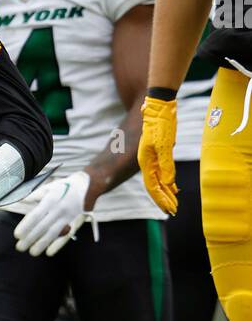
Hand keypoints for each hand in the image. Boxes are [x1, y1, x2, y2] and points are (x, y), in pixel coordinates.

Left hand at [13, 170, 95, 256]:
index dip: (26, 226)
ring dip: (42, 244)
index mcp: (51, 199)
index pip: (36, 215)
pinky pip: (66, 236)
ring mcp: (68, 217)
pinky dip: (58, 245)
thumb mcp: (49, 187)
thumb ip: (35, 195)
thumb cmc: (64, 187)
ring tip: (32, 252)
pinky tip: (49, 252)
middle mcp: (59, 209)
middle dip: (30, 238)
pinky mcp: (75, 223)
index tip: (17, 235)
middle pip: (43, 226)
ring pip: (53, 233)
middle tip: (20, 247)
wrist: (88, 186)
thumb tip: (22, 200)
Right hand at [138, 95, 177, 214]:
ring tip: (174, 203)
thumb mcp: (164, 145)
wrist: (158, 108)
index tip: (169, 209)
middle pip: (155, 186)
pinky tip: (174, 188)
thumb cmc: (160, 125)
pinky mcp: (159, 154)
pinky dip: (168, 182)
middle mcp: (147, 162)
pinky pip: (163, 172)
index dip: (160, 199)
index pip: (152, 186)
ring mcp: (152, 158)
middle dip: (163, 199)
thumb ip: (166, 164)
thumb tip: (168, 183)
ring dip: (166, 192)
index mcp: (145, 162)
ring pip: (159, 180)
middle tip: (173, 211)